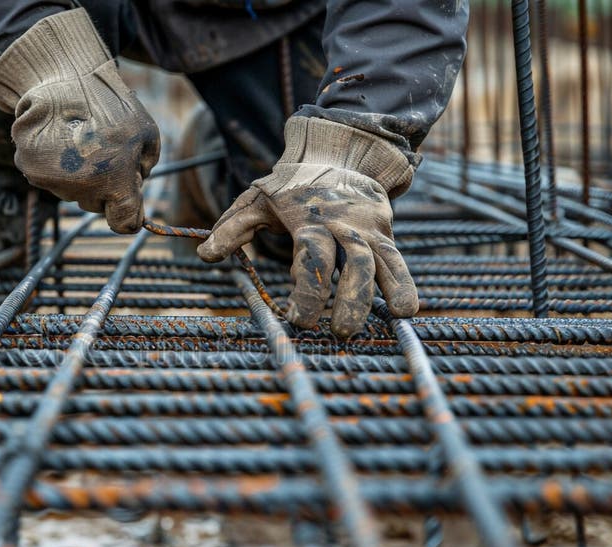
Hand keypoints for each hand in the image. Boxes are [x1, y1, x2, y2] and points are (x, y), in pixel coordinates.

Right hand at [0, 9, 159, 232]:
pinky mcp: (30, 169)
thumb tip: (136, 189)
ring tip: (80, 139)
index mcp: (115, 182)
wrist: (65, 75)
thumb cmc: (111, 105)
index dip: (130, 213)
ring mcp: (53, 180)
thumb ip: (145, 168)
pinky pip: (50, 179)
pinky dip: (55, 165)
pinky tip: (61, 139)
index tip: (128, 198)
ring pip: (72, 192)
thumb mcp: (147, 133)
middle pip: (97, 205)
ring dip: (78, 174)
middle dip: (104, 186)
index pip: (125, 224)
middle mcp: (82, 188)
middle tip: (102, 151)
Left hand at [198, 117, 417, 337]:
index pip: (311, 256)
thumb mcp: (258, 199)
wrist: (338, 150)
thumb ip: (233, 227)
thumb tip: (204, 254)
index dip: (308, 288)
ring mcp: (368, 229)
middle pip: (352, 263)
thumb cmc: (291, 184)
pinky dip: (404, 284)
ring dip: (378, 296)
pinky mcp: (385, 233)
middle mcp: (343, 224)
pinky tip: (406, 311)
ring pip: (380, 264)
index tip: (297, 318)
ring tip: (372, 326)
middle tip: (338, 332)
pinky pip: (398, 261)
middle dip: (348, 299)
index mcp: (309, 218)